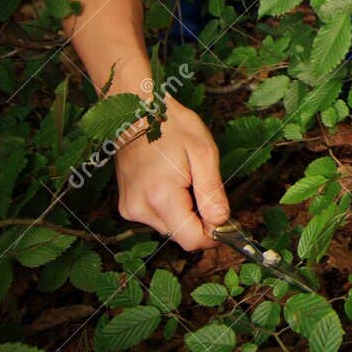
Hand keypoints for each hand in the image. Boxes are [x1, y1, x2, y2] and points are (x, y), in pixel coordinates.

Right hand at [113, 97, 229, 250]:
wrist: (136, 111)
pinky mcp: (126, 206)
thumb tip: (222, 223)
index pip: (192, 240)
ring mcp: (130, 208)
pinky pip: (157, 217)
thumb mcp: (204, 153)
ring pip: (170, 227)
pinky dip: (169, 206)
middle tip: (203, 188)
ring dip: (184, 212)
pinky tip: (169, 181)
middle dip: (199, 220)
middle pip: (181, 235)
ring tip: (183, 178)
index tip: (225, 222)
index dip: (213, 235)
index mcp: (161, 197)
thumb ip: (213, 193)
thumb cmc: (172, 126)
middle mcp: (140, 208)